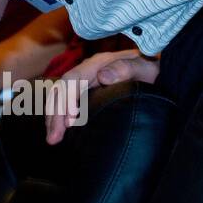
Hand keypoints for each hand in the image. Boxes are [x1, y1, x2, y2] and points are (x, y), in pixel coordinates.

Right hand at [44, 48, 159, 144]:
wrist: (150, 66)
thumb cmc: (147, 68)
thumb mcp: (142, 67)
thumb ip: (125, 69)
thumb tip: (103, 76)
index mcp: (96, 64)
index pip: (72, 80)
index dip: (67, 99)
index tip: (69, 120)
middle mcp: (85, 71)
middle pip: (60, 90)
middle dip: (54, 114)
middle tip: (53, 138)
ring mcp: (83, 80)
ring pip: (58, 96)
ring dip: (52, 117)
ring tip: (52, 139)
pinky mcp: (84, 91)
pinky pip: (63, 101)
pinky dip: (57, 116)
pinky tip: (57, 130)